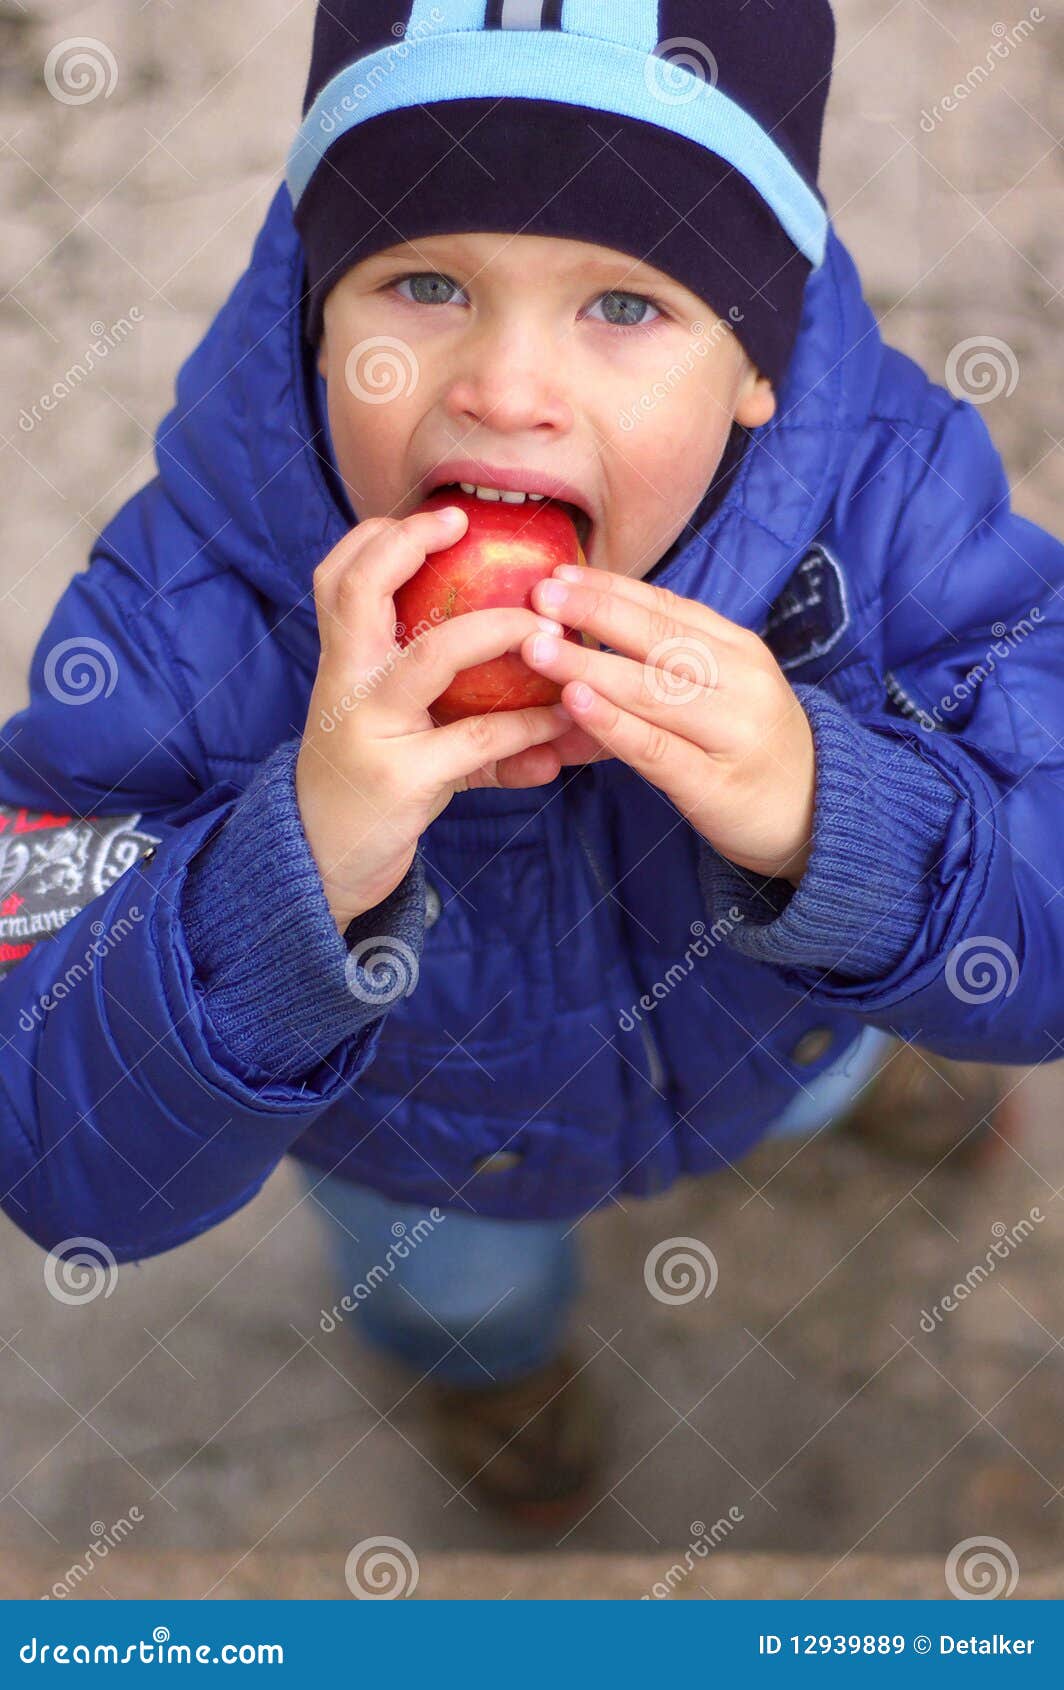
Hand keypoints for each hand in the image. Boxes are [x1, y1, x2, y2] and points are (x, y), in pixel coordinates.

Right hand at [296, 506, 573, 931]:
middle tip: (464, 527)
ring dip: (498, 631)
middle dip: (409, 546)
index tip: (441, 517)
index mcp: (342, 666)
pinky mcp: (400, 779)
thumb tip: (551, 707)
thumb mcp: (400, 739)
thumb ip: (463, 717)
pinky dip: (527, 729)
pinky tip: (564, 729)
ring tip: (545, 630)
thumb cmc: (366, 787)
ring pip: (433, 658)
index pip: (339, 578)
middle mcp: (346, 686)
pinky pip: (476, 740)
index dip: (381, 538)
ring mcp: (367, 729)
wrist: (315, 866)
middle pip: (359, 591)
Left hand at [517, 563, 816, 885]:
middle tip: (538, 599)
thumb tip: (570, 657)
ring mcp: (733, 732)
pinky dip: (613, 723)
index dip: (610, 590)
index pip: (667, 608)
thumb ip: (655, 675)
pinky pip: (656, 748)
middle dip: (594, 614)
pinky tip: (574, 703)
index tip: (558, 576)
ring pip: (654, 690)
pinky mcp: (716, 784)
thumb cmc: (747, 748)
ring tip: (538, 649)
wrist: (814, 816)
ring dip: (590, 666)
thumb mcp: (717, 697)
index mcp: (738, 650)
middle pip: (660, 638)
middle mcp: (741, 682)